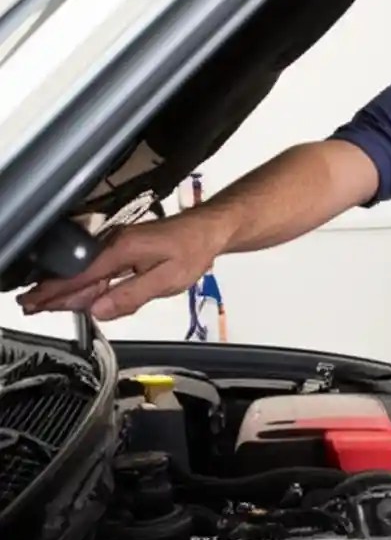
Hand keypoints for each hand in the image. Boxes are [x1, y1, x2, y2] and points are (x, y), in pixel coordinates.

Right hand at [16, 214, 224, 320]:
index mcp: (120, 250)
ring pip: (86, 271)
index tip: (36, 304)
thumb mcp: (167, 279)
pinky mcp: (124, 247)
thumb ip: (131, 295)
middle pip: (77, 273)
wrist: (209, 230)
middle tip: (31, 306)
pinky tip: (79, 295)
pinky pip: (98, 268)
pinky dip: (86, 283)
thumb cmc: (193, 250)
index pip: (79, 275)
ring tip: (45, 304)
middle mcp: (114, 244)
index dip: (56, 292)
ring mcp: (117, 245)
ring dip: (67, 288)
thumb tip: (98, 309)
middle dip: (54, 291)